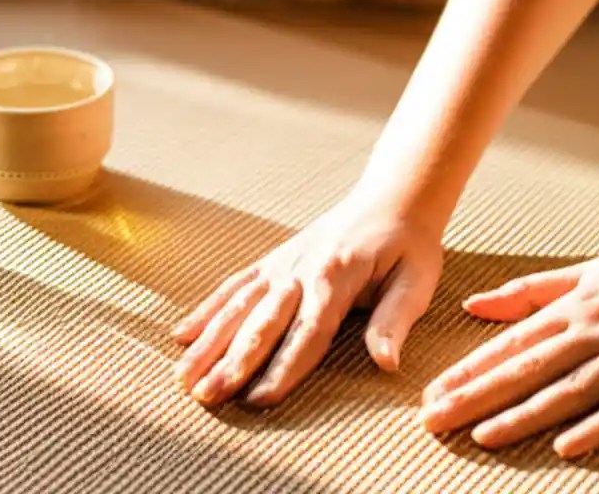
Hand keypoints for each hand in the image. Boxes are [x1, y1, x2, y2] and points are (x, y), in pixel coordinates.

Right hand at [171, 194, 443, 406]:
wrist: (392, 199)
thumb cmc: (408, 247)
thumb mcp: (416, 282)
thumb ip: (395, 322)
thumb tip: (386, 363)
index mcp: (337, 279)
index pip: (307, 333)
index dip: (283, 368)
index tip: (260, 399)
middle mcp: (300, 271)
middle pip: (261, 323)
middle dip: (231, 362)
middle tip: (206, 395)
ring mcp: (281, 265)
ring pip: (237, 307)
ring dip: (209, 343)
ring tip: (184, 377)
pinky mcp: (272, 261)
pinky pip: (234, 286)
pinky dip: (206, 310)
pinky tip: (182, 336)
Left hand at [420, 236, 598, 458]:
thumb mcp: (587, 274)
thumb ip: (529, 293)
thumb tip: (473, 306)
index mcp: (574, 307)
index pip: (511, 344)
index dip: (470, 370)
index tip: (432, 393)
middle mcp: (596, 329)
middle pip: (528, 369)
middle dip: (478, 396)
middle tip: (436, 419)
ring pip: (570, 389)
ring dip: (524, 415)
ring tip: (483, 437)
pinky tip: (567, 445)